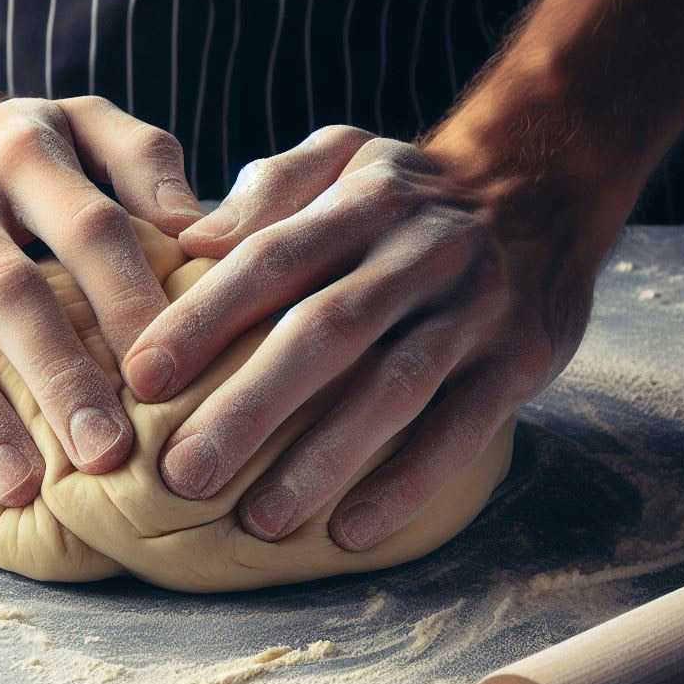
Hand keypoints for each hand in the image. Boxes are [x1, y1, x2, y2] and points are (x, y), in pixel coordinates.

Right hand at [0, 89, 204, 512]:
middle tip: (107, 453)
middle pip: (9, 292)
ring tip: (23, 489)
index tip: (170, 380)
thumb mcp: (75, 121)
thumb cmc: (0, 144)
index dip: (130, 302)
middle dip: (60, 376)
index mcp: (22, 153)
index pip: (90, 229)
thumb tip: (205, 232)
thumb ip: (143, 159)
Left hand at [122, 128, 596, 549]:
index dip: (204, 317)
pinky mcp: (521, 360)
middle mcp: (420, 253)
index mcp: (362, 202)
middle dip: (250, 406)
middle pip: (326, 332)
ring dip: (324, 458)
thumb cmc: (411, 191)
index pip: (271, 258)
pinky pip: (462, 429)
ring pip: (394, 388)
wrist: (544, 187)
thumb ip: (273, 188)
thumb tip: (193, 239)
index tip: (140, 377)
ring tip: (259, 520)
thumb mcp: (346, 153)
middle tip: (182, 475)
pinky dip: (408, 483)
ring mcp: (475, 309)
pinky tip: (349, 530)